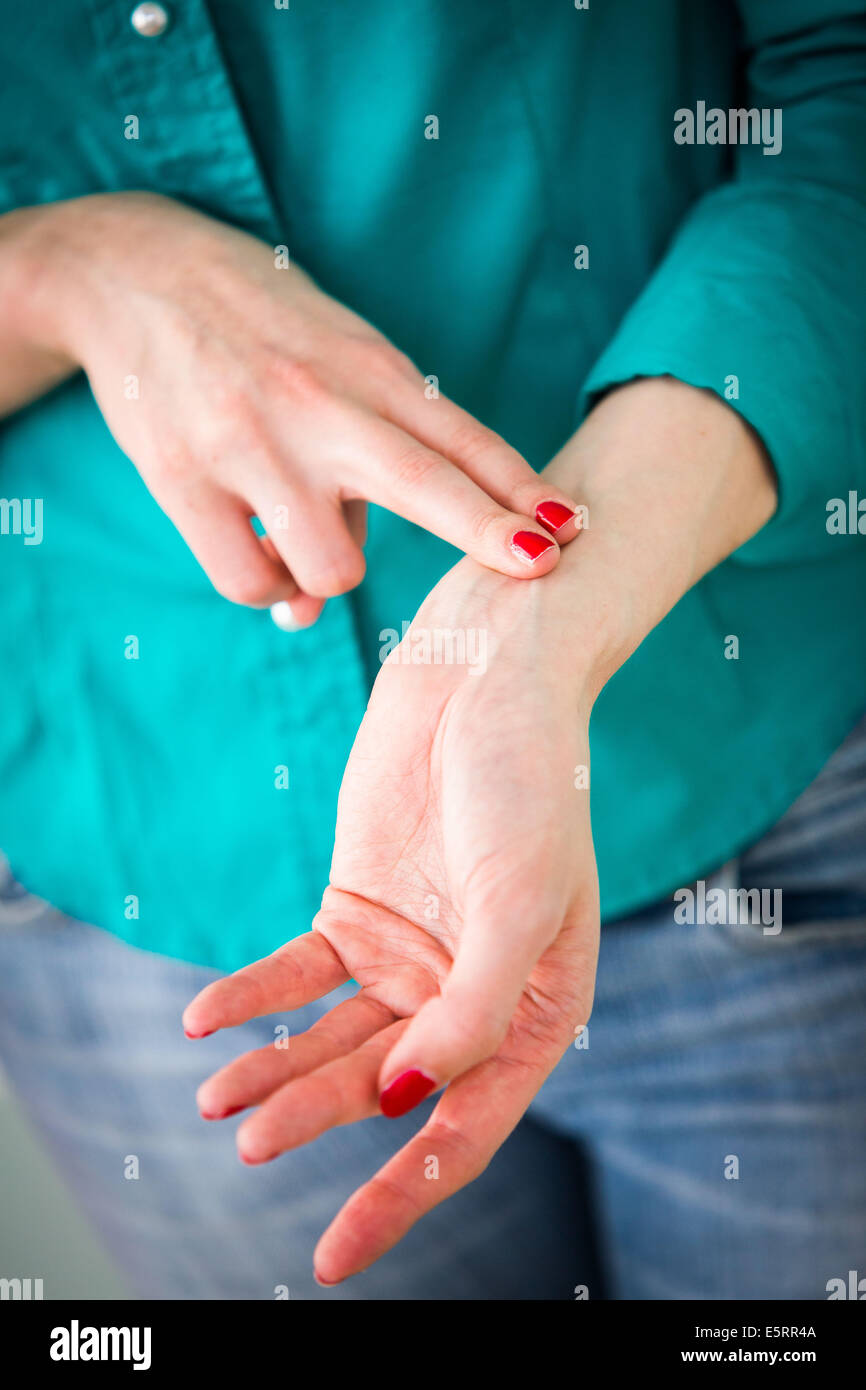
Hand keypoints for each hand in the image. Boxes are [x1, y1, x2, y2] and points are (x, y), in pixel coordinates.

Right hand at [8, 194, 580, 624]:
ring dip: (327, 578)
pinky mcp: (183, 478)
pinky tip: (261, 559)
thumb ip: (361, 466)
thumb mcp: (330, 365)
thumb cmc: (257, 332)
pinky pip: (249, 580)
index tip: (570, 525)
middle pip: (420, 482)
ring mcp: (248, 443)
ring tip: (299, 550)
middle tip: (538, 564)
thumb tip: (328, 597)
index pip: (459, 436)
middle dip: (486, 529)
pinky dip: (267, 587)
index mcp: (366, 370)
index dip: (518, 487)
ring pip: (329, 566)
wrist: (131, 274)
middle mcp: (315, 404)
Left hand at [184, 555, 601, 1281]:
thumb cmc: (530, 788)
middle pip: (385, 1085)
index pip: (465, 1124)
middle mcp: (467, 995)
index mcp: (536, 1010)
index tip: (336, 1251)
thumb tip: (406, 1101)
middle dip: (318, 1116)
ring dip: (275, 1068)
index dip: (402, 1193)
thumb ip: (473, 1012)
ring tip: (217, 1098)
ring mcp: (407, 955)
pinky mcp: (354, 911)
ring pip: (332, 1037)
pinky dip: (252, 998)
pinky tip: (206, 1024)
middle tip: (251, 1140)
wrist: (486, 680)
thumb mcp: (520, 905)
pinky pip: (297, 974)